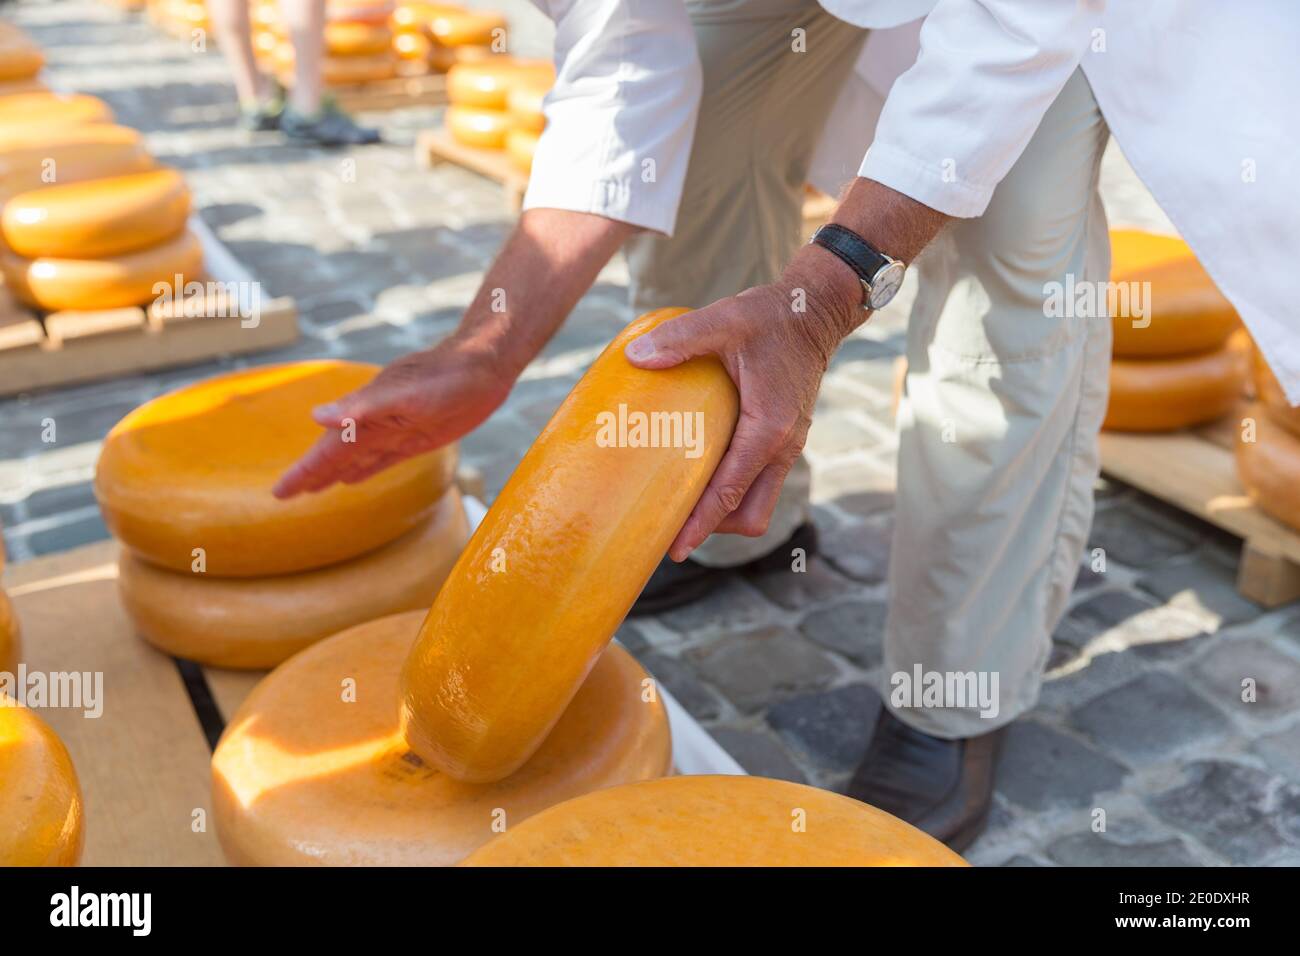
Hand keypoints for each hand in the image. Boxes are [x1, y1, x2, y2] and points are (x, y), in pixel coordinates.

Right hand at [272, 338, 512, 497]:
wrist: (485, 365)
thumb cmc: (447, 376)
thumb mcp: (405, 392)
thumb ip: (362, 406)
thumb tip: (317, 417)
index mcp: (366, 413)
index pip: (326, 450)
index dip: (304, 471)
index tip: (279, 492)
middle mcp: (375, 423)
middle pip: (335, 456)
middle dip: (310, 475)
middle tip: (282, 496)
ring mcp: (394, 430)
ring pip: (355, 458)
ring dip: (332, 473)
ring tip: (310, 489)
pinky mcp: (416, 438)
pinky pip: (381, 458)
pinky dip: (363, 469)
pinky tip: (351, 478)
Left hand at [624, 244, 865, 560]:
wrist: (815, 312)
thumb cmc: (771, 317)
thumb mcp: (723, 319)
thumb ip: (679, 338)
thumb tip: (635, 358)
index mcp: (769, 428)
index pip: (731, 492)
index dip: (701, 523)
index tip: (675, 547)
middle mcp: (783, 446)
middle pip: (750, 515)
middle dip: (714, 528)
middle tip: (671, 528)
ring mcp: (787, 446)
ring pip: (757, 502)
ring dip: (724, 511)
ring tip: (680, 504)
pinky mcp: (783, 440)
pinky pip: (758, 481)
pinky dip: (733, 489)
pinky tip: (698, 473)